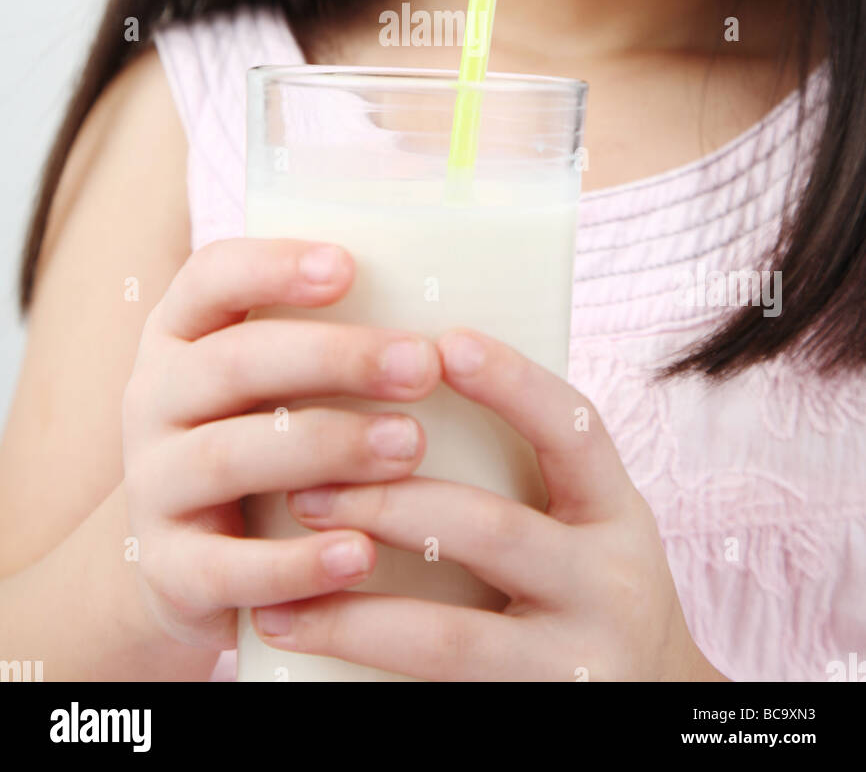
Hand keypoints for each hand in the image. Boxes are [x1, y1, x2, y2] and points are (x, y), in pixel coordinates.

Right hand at [122, 237, 438, 650]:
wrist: (189, 571)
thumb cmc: (264, 445)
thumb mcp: (275, 384)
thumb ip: (331, 342)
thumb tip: (446, 318)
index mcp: (181, 336)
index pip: (211, 277)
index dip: (273, 267)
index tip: (348, 267)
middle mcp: (153, 401)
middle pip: (235, 362)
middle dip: (334, 357)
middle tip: (421, 365)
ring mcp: (153, 487)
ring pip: (230, 455)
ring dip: (328, 447)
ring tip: (411, 445)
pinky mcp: (169, 572)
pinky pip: (229, 568)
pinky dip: (298, 562)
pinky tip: (364, 553)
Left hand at [256, 328, 729, 681]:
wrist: (649, 707)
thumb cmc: (585, 592)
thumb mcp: (584, 527)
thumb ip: (524, 475)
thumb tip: (401, 395)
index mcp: (617, 516)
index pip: (574, 430)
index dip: (513, 382)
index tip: (446, 342)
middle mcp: (610, 588)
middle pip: (492, 532)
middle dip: (389, 505)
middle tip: (304, 490)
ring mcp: (577, 667)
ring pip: (452, 638)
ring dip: (354, 612)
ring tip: (280, 593)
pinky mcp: (536, 719)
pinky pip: (441, 693)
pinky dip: (364, 671)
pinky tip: (308, 648)